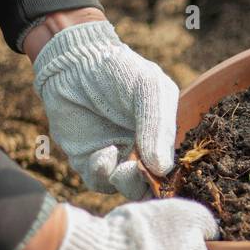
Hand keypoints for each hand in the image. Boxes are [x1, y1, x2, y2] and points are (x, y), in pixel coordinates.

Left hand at [32, 17, 178, 199]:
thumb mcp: (150, 89)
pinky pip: (99, 182)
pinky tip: (103, 154)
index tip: (165, 176)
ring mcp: (116, 158)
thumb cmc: (119, 70)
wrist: (74, 61)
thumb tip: (161, 169)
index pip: (174, 168)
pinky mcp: (88, 161)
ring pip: (127, 188)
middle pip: (153, 185)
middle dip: (148, 185)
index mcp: (163, 136)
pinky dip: (103, 175)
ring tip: (123, 165)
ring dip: (127, 183)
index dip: (172, 178)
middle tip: (139, 172)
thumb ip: (158, 128)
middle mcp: (142, 151)